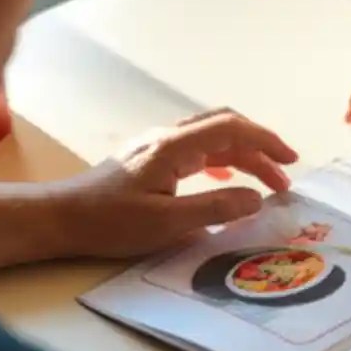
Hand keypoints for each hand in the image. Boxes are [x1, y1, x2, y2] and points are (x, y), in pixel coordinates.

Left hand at [52, 109, 298, 258]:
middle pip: (225, 126)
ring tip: (266, 182)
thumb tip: (256, 198)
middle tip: (285, 175)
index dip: (266, 141)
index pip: (231, 129)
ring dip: (244, 155)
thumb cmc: (110, 222)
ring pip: (212, 137)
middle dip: (261, 147)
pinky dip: (224, 158)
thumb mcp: (167, 223)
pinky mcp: (150, 158)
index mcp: (174, 147)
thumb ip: (216, 208)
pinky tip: (227, 177)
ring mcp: (156, 145)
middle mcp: (167, 137)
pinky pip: (197, 148)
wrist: (60, 218)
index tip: (291, 163)